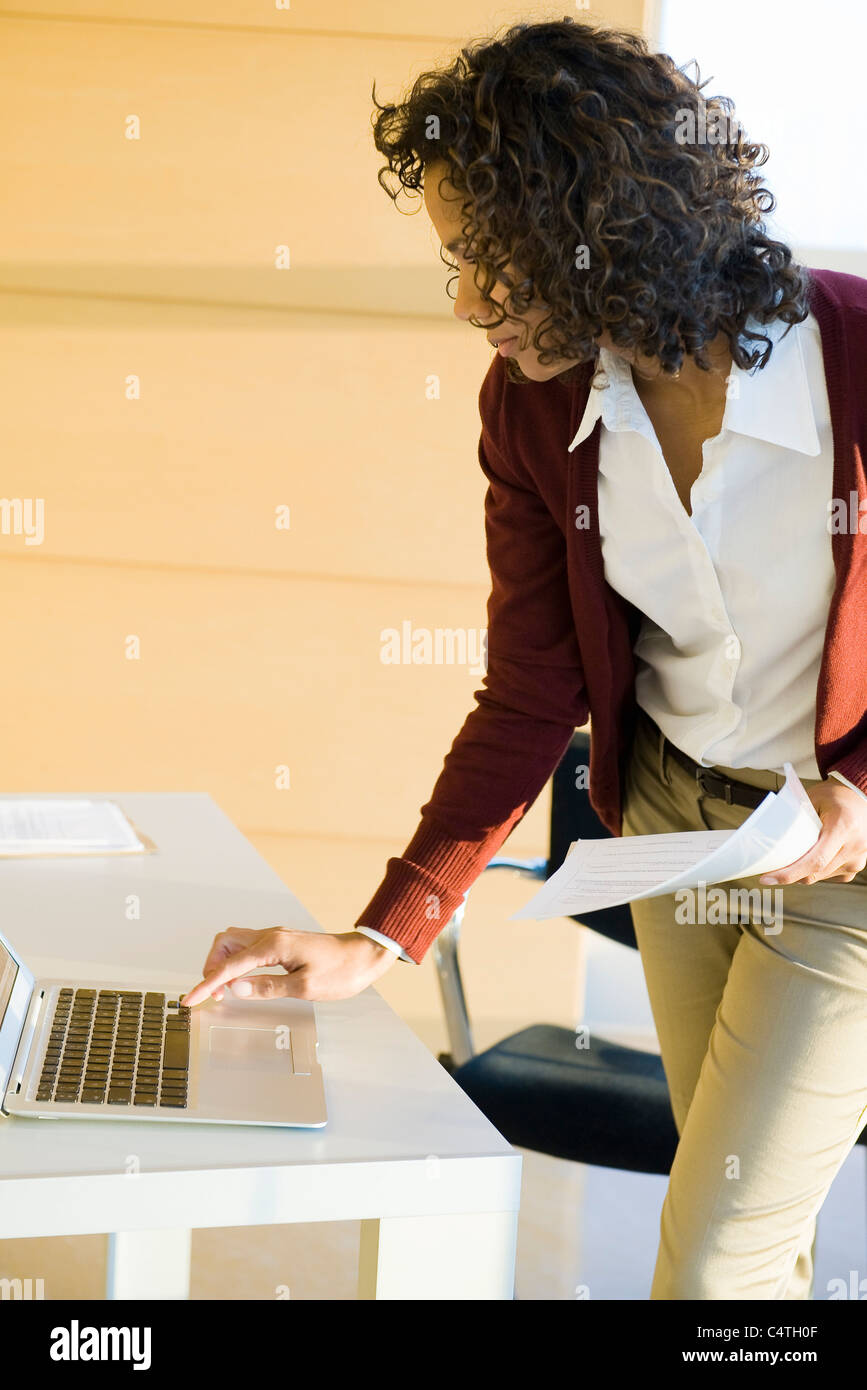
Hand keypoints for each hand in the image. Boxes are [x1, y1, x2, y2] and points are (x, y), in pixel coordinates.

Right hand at [180, 928, 398, 1005]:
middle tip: (214, 995)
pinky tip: (241, 980)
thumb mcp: (304, 987)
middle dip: (211, 967)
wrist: (364, 956)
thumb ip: (267, 987)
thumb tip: (235, 988)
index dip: (207, 984)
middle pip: (225, 943)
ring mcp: (276, 938)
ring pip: (234, 942)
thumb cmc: (340, 972)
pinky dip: (236, 962)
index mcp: (274, 946)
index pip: (230, 965)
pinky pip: (248, 948)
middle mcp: (271, 936)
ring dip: (222, 963)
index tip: (191, 999)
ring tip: (225, 990)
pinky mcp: (281, 943)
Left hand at [759, 779, 866, 885]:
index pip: (815, 861)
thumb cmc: (836, 796)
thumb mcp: (812, 800)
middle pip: (815, 873)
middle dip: (789, 874)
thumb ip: (796, 820)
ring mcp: (857, 859)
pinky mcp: (856, 866)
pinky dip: (815, 871)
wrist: (861, 797)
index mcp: (844, 827)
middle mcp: (854, 846)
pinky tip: (810, 857)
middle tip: (768, 871)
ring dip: (802, 872)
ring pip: (820, 877)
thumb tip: (770, 840)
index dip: (789, 874)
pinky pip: (829, 876)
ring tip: (792, 857)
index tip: (768, 878)